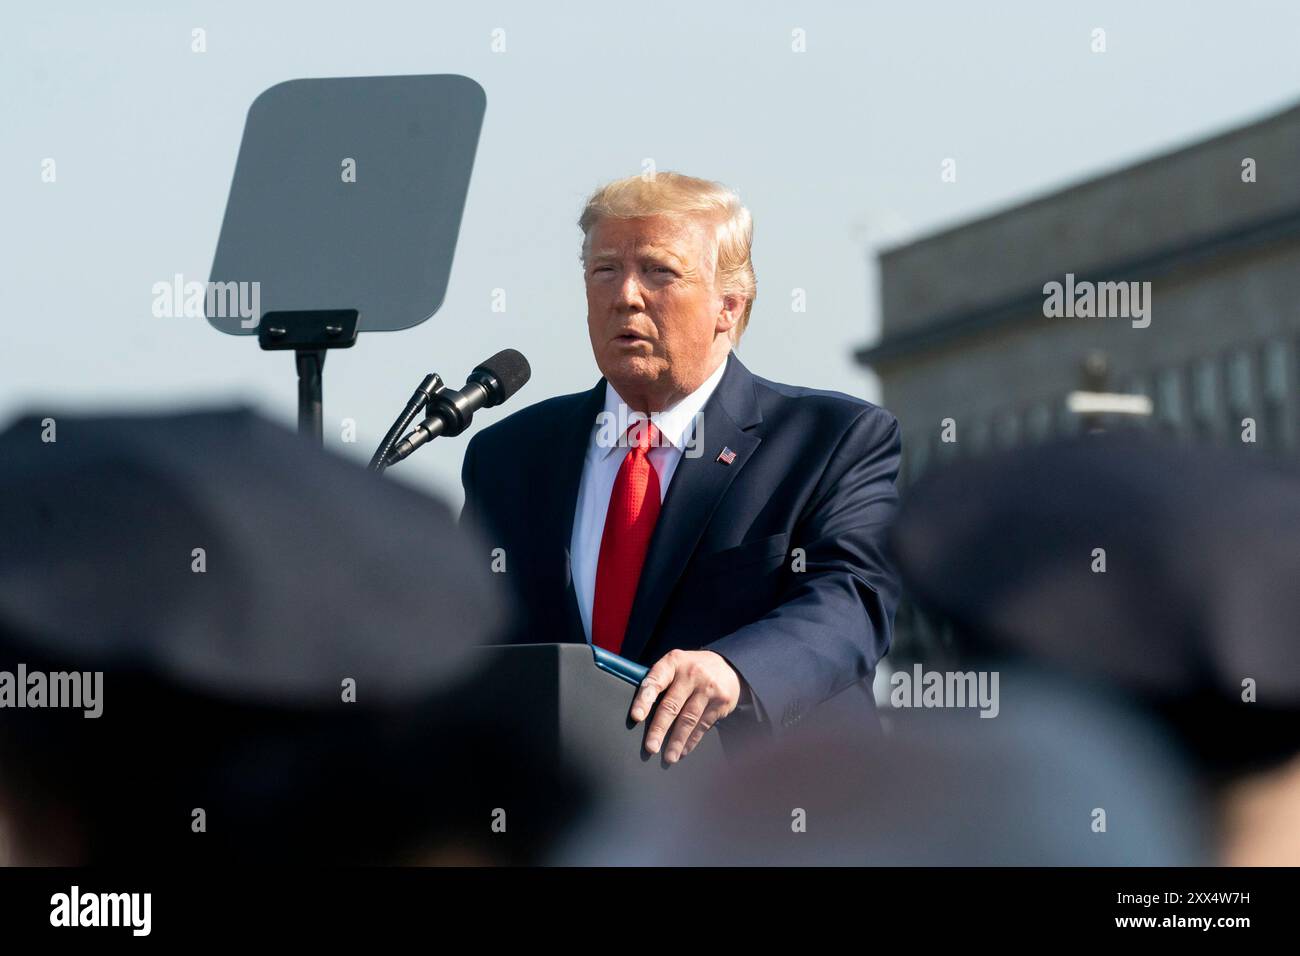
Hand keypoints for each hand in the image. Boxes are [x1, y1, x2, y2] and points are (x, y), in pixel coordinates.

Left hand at [630, 649, 741, 763]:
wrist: (727, 666)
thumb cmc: (690, 670)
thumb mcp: (674, 665)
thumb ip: (659, 682)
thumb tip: (638, 714)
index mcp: (673, 662)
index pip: (655, 681)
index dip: (644, 700)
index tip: (636, 717)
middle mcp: (691, 673)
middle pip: (671, 705)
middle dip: (659, 729)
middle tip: (650, 747)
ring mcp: (708, 687)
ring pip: (688, 719)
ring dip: (677, 741)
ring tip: (669, 757)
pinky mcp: (721, 701)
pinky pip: (703, 725)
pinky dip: (692, 740)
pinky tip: (683, 750)